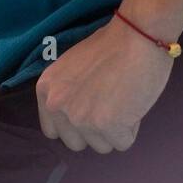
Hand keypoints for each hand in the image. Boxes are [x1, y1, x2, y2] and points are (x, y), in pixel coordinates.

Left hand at [35, 17, 175, 153]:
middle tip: (109, 104)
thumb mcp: (72, 69)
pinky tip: (132, 102)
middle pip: (77, 143)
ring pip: (102, 146)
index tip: (89, 109)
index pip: (53, 131)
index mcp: (46, 90)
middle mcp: (57, 105)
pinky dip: (131, 127)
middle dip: (95, 130)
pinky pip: (123, 143)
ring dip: (115, 129)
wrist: (136, 36)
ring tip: (122, 99)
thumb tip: (75, 120)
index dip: (75, 124)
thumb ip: (68, 94)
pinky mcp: (106, 125)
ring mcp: (80, 116)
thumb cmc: (111, 47)